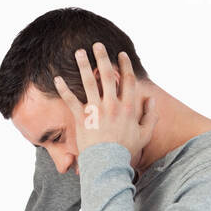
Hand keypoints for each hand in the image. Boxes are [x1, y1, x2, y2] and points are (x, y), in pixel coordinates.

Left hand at [53, 44, 156, 167]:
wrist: (108, 166)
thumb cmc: (126, 151)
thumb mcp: (145, 135)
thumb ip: (151, 116)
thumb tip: (152, 100)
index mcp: (129, 107)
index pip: (128, 80)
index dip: (125, 65)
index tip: (121, 54)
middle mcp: (112, 105)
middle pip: (108, 75)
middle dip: (103, 57)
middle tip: (97, 45)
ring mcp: (96, 111)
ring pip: (90, 82)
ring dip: (84, 65)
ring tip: (79, 52)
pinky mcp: (82, 119)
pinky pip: (71, 100)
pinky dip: (64, 89)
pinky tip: (57, 78)